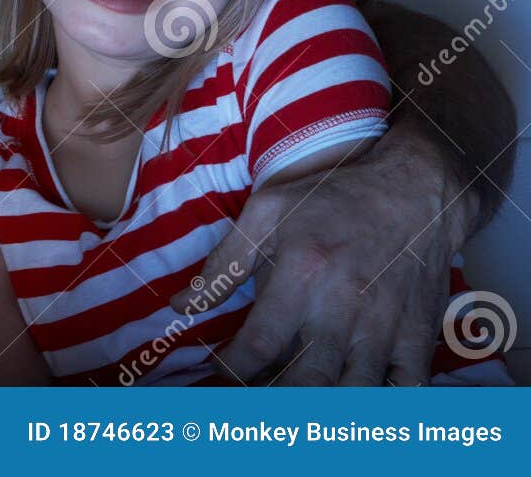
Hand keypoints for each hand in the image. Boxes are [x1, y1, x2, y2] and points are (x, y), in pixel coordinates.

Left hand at [169, 129, 468, 384]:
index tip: (219, 373)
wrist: (416, 191)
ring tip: (291, 402)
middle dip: (271, 399)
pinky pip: (404, 392)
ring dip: (319, 408)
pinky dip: (379, 407)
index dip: (233, 370)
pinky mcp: (419, 338)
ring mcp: (386, 326)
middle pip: (305, 381)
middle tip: (251, 398)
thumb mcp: (267, 211)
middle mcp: (344, 306)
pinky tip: (350, 402)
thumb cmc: (333, 198)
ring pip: (351, 394)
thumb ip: (223, 262)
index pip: (259, 344)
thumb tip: (180, 307)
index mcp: (302, 273)